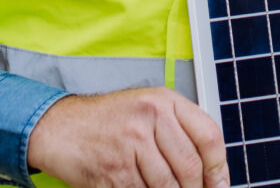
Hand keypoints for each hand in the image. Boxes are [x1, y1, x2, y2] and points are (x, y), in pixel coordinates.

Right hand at [26, 87, 229, 187]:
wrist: (61, 127)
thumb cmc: (108, 121)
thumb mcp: (147, 110)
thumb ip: (178, 132)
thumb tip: (211, 171)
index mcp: (164, 101)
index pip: (208, 136)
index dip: (219, 167)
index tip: (219, 184)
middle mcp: (150, 118)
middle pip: (191, 167)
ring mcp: (130, 144)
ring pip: (168, 186)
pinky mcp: (113, 171)